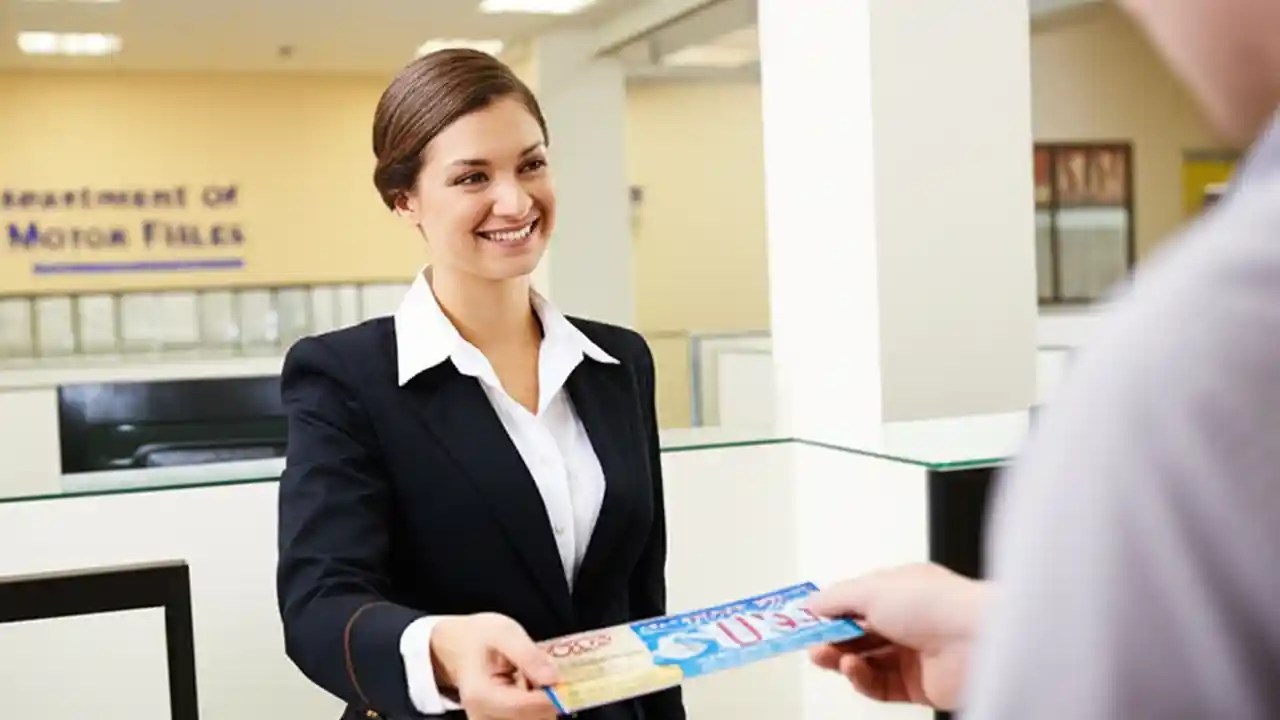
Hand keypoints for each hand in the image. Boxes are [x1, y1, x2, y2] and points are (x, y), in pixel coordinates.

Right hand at [430, 613, 560, 719]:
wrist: (459, 648)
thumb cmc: (480, 637)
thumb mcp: (504, 633)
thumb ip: (528, 655)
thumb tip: (554, 679)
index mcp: (481, 695)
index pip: (526, 707)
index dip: (552, 695)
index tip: (561, 677)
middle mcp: (483, 717)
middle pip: (535, 718)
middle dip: (548, 696)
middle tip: (542, 671)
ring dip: (543, 700)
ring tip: (530, 677)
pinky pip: (530, 719)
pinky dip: (537, 705)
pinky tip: (527, 688)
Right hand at [804, 563, 986, 710]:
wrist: (979, 640)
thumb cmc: (936, 603)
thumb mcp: (872, 589)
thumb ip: (836, 599)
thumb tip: (811, 604)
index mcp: (900, 590)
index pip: (855, 602)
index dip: (829, 611)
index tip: (802, 620)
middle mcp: (907, 621)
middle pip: (857, 634)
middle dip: (830, 638)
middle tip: (808, 642)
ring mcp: (913, 654)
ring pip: (865, 661)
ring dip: (841, 659)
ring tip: (825, 656)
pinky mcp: (918, 686)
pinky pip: (879, 686)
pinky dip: (861, 678)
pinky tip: (853, 668)